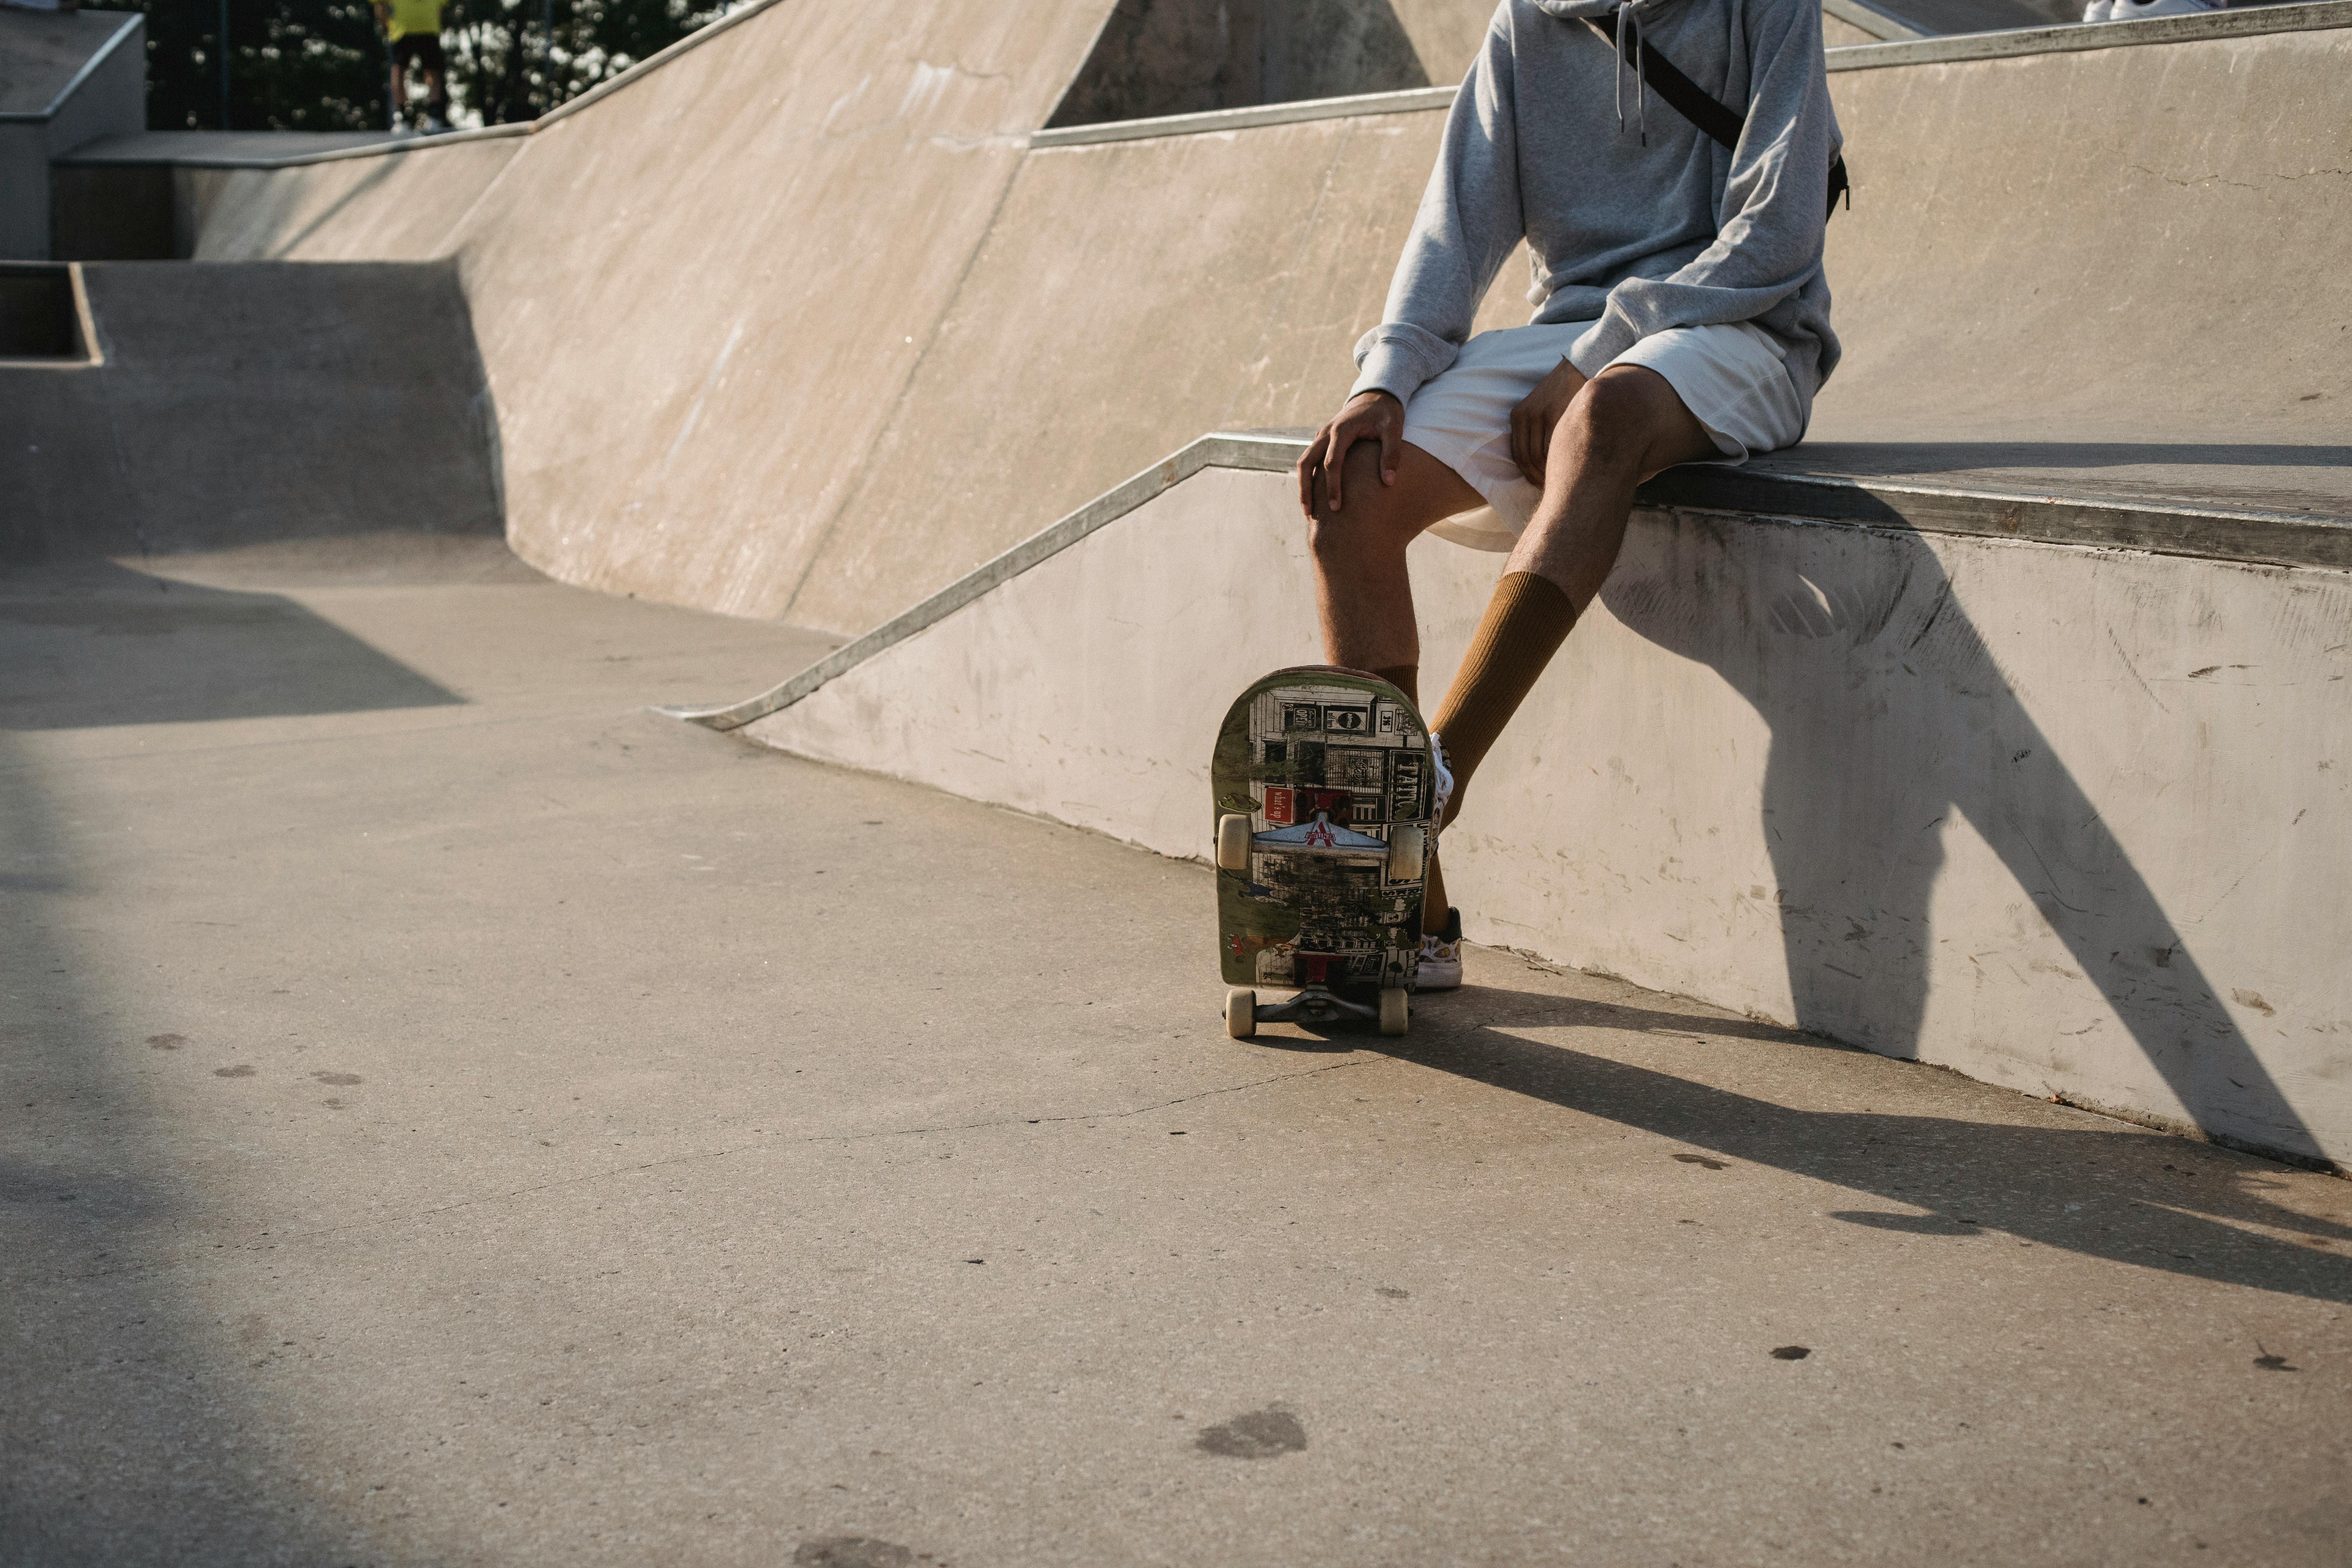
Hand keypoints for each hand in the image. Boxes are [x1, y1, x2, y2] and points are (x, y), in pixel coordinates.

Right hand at [1296, 390, 1402, 516]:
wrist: (1376, 395)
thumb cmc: (1386, 413)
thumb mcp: (1394, 429)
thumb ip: (1392, 453)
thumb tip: (1389, 482)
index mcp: (1342, 430)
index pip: (1331, 462)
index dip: (1332, 487)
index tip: (1336, 508)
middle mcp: (1326, 432)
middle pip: (1306, 463)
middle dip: (1306, 490)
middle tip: (1310, 515)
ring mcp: (1321, 436)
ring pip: (1304, 462)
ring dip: (1303, 487)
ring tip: (1308, 512)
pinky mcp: (1322, 441)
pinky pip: (1309, 460)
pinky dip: (1308, 478)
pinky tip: (1315, 497)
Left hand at [1508, 357, 1587, 485]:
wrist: (1578, 369)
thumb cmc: (1561, 395)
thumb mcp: (1540, 409)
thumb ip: (1536, 431)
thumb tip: (1538, 465)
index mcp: (1518, 416)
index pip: (1518, 454)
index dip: (1527, 474)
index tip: (1537, 484)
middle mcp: (1525, 416)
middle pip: (1527, 458)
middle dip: (1536, 477)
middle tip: (1550, 487)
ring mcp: (1540, 415)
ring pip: (1539, 456)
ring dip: (1547, 472)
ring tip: (1559, 480)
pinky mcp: (1555, 415)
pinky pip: (1553, 447)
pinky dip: (1558, 461)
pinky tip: (1567, 466)